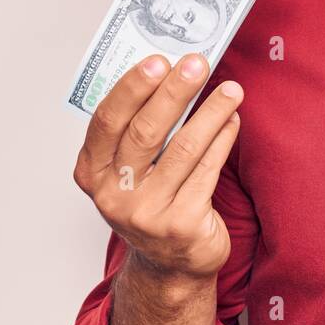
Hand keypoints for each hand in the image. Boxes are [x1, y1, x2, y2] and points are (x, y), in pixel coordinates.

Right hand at [73, 53, 242, 281]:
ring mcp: (148, 214)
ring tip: (230, 89)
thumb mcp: (129, 170)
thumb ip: (138, 129)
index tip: (157, 60)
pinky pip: (207, 170)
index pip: (106, 122)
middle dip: (174, 92)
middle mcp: (114, 195)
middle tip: (197, 64)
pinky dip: (222, 139)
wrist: (170, 264)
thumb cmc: (152, 200)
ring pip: (184, 149)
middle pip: (145, 132)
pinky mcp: (183, 225)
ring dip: (210, 112)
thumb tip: (171, 72)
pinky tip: (232, 120)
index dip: (131, 88)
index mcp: (92, 173)